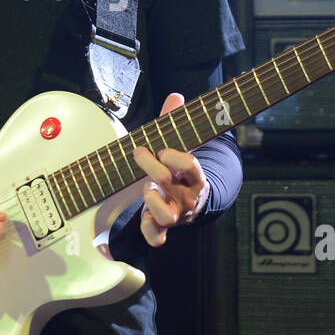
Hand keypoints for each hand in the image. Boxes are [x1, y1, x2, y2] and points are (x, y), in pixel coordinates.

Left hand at [132, 92, 210, 247]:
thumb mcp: (180, 146)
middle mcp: (188, 196)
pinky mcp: (164, 228)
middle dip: (151, 166)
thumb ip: (176, 122)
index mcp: (195, 176)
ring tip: (146, 189)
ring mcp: (177, 214)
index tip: (162, 148)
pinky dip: (149, 230)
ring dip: (151, 200)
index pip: (191, 165)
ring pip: (167, 215)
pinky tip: (143, 218)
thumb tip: (176, 96)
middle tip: (139, 153)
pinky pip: (158, 238)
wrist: (191, 202)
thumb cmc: (180, 170)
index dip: (175, 156)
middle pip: (169, 183)